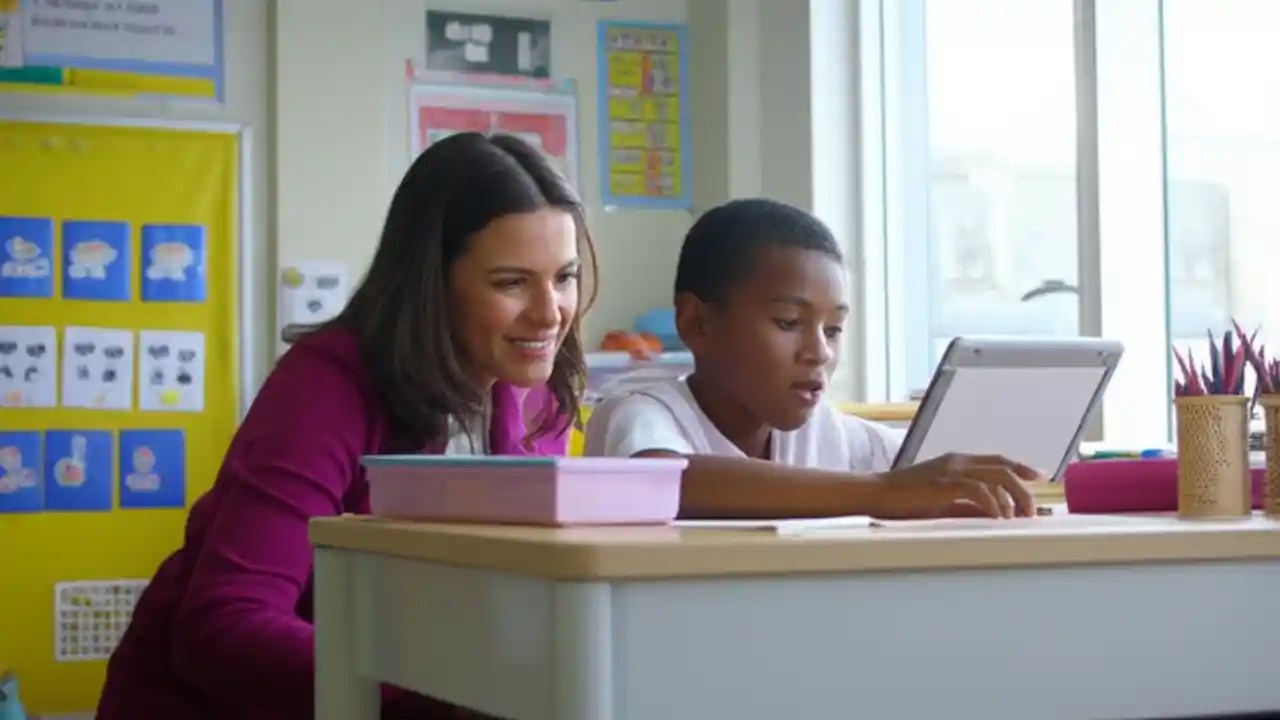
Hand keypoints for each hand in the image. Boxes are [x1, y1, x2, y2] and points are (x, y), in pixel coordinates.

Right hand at [867, 453, 1041, 518]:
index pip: (997, 461)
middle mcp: (957, 461)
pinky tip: (997, 517)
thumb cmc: (903, 500)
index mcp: (957, 462)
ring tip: (1017, 517)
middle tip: (1032, 510)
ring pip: (995, 477)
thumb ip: (967, 505)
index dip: (1019, 467)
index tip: (1037, 476)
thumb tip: (993, 515)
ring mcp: (951, 470)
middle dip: (1022, 489)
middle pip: (1002, 468)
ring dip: (1011, 498)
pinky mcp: (944, 483)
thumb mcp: (941, 501)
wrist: (875, 493)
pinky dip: (992, 504)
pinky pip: (978, 490)